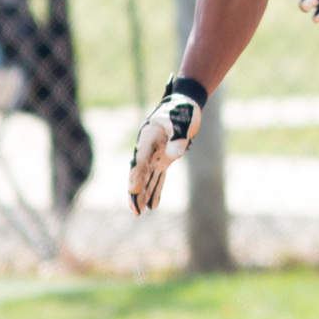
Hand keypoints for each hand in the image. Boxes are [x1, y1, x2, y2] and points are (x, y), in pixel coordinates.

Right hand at [128, 82, 203, 214]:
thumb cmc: (182, 111)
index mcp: (148, 137)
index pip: (141, 160)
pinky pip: (157, 178)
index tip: (134, 190)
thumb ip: (178, 137)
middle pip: (139, 173)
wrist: (184, 106)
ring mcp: (155, 155)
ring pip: (146, 178)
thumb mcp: (183, 121)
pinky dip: (155, 190)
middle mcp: (148, 149)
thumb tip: (174, 155)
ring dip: (143, 195)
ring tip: (139, 213)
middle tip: (135, 209)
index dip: (137, 176)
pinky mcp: (163, 159)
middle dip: (136, 191)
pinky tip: (153, 205)